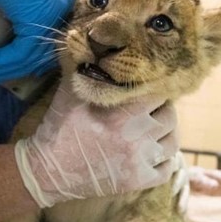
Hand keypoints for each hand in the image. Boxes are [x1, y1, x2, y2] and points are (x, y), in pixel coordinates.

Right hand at [0, 0, 74, 82]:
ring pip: (29, 56)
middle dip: (14, 68)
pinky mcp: (37, 17)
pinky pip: (19, 52)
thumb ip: (14, 11)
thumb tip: (0, 34)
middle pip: (41, 52)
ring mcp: (52, 12)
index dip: (29, 60)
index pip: (49, 41)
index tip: (7, 68)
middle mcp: (61, 7)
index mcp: (59, 0)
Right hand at [14, 81, 179, 206]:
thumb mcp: (70, 92)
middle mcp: (137, 138)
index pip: (158, 94)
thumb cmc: (60, 127)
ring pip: (172, 142)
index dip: (153, 91)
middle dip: (161, 112)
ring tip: (151, 132)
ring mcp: (139, 162)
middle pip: (170, 117)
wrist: (48, 171)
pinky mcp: (138, 181)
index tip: (146, 93)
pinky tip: (151, 154)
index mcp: (123, 114)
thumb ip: (87, 69)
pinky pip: (167, 169)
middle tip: (149, 112)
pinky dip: (163, 161)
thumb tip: (91, 39)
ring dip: (164, 135)